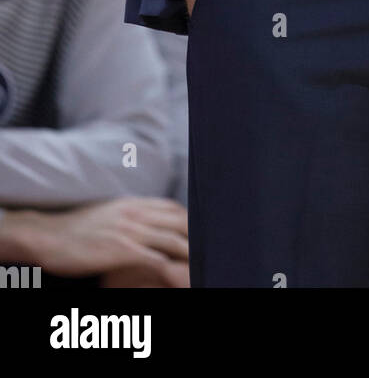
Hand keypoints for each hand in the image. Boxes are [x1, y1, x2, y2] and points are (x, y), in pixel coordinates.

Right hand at [14, 198, 188, 285]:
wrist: (47, 236)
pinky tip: (180, 278)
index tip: (198, 233)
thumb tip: (139, 223)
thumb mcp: (105, 214)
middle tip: (207, 251)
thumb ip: (125, 216)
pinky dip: (172, 269)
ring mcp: (130, 230)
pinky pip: (157, 260)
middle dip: (196, 236)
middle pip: (179, 221)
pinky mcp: (123, 250)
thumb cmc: (72, 230)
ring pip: (174, 240)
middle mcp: (135, 213)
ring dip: (190, 254)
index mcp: (132, 203)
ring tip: (203, 266)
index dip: (188, 220)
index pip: (172, 208)